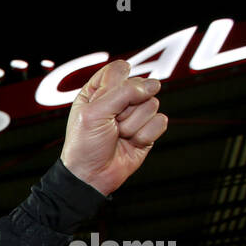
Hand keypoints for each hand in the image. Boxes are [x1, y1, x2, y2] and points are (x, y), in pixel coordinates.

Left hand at [59, 59, 167, 196]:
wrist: (91, 176)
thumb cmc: (84, 145)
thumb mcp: (94, 113)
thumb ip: (123, 92)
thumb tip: (153, 84)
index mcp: (99, 90)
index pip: (119, 70)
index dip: (117, 84)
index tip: (105, 101)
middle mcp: (119, 100)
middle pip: (141, 86)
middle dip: (125, 109)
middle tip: (111, 125)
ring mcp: (135, 114)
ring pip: (152, 104)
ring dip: (133, 125)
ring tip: (118, 136)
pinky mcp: (148, 130)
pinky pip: (160, 121)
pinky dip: (145, 135)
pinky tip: (130, 143)